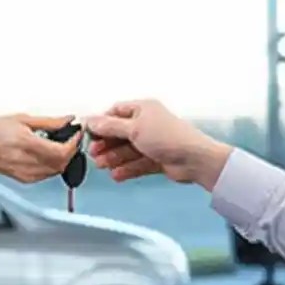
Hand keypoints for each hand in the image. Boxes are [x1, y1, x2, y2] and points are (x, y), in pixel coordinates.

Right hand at [0, 114, 81, 182]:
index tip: (76, 133)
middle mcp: (28, 162)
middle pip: (63, 162)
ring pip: (57, 169)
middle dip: (71, 150)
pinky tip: (46, 154)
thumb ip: (49, 122)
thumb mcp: (23, 119)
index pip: (62, 151)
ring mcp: (28, 173)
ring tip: (57, 144)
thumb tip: (68, 120)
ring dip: (63, 157)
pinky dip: (53, 164)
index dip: (74, 143)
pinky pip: (48, 174)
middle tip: (70, 137)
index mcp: (28, 144)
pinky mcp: (27, 179)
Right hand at [84, 100, 229, 188]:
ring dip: (114, 158)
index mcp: (143, 109)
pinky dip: (127, 169)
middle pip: (120, 133)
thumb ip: (110, 126)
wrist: (194, 159)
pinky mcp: (157, 159)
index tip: (90, 133)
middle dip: (107, 144)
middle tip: (94, 153)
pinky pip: (137, 163)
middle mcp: (148, 124)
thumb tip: (90, 120)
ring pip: (127, 150)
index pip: (116, 112)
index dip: (102, 123)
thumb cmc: (168, 137)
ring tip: (103, 166)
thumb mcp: (134, 129)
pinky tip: (117, 175)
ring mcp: (153, 142)